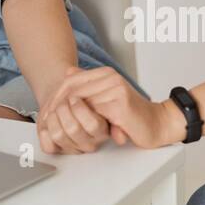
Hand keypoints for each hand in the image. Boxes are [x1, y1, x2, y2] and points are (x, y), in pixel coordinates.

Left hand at [38, 66, 184, 151]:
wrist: (156, 124)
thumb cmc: (132, 115)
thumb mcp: (107, 98)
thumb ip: (89, 85)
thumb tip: (68, 73)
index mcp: (106, 74)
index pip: (72, 79)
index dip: (57, 95)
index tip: (48, 109)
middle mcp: (111, 78)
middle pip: (72, 89)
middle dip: (57, 105)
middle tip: (47, 119)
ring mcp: (115, 90)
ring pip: (79, 100)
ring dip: (66, 115)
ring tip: (57, 126)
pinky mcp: (119, 105)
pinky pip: (92, 113)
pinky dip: (81, 122)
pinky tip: (74, 131)